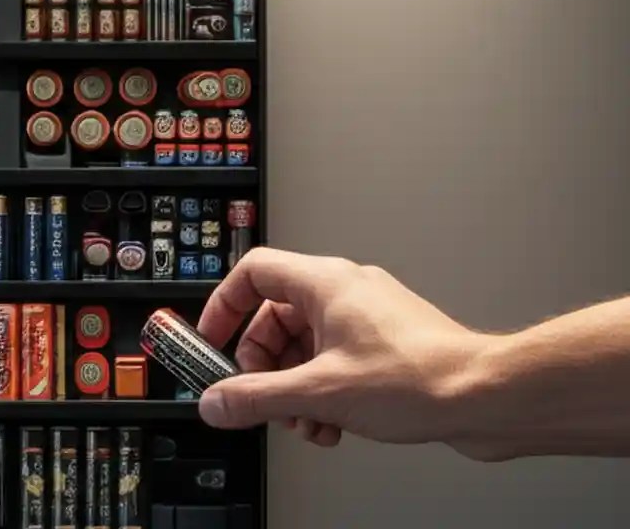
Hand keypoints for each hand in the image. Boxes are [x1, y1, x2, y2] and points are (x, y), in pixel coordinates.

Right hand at [195, 247, 492, 453]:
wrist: (485, 397)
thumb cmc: (420, 376)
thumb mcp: (318, 392)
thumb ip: (257, 398)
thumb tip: (217, 401)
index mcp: (325, 283)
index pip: (253, 272)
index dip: (224, 306)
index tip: (212, 339)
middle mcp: (346, 291)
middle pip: (275, 318)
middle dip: (263, 366)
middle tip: (261, 396)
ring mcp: (367, 318)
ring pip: (305, 346)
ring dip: (294, 388)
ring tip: (305, 420)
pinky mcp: (385, 344)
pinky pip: (333, 362)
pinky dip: (323, 392)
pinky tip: (332, 424)